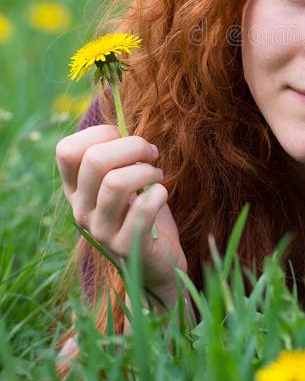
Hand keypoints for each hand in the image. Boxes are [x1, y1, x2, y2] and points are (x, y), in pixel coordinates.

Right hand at [56, 125, 187, 305]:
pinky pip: (143, 208)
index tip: (125, 138)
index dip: (101, 133)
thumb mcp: (125, 180)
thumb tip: (122, 115)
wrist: (159, 264)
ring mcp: (101, 231)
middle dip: (132, 146)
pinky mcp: (127, 247)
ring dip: (147, 170)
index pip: (67, 149)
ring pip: (117, 182)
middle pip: (94, 160)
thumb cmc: (143, 212)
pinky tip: (162, 196)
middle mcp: (80, 210)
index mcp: (75, 190)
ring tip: (157, 175)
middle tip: (152, 153)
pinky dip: (159, 193)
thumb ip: (120, 154)